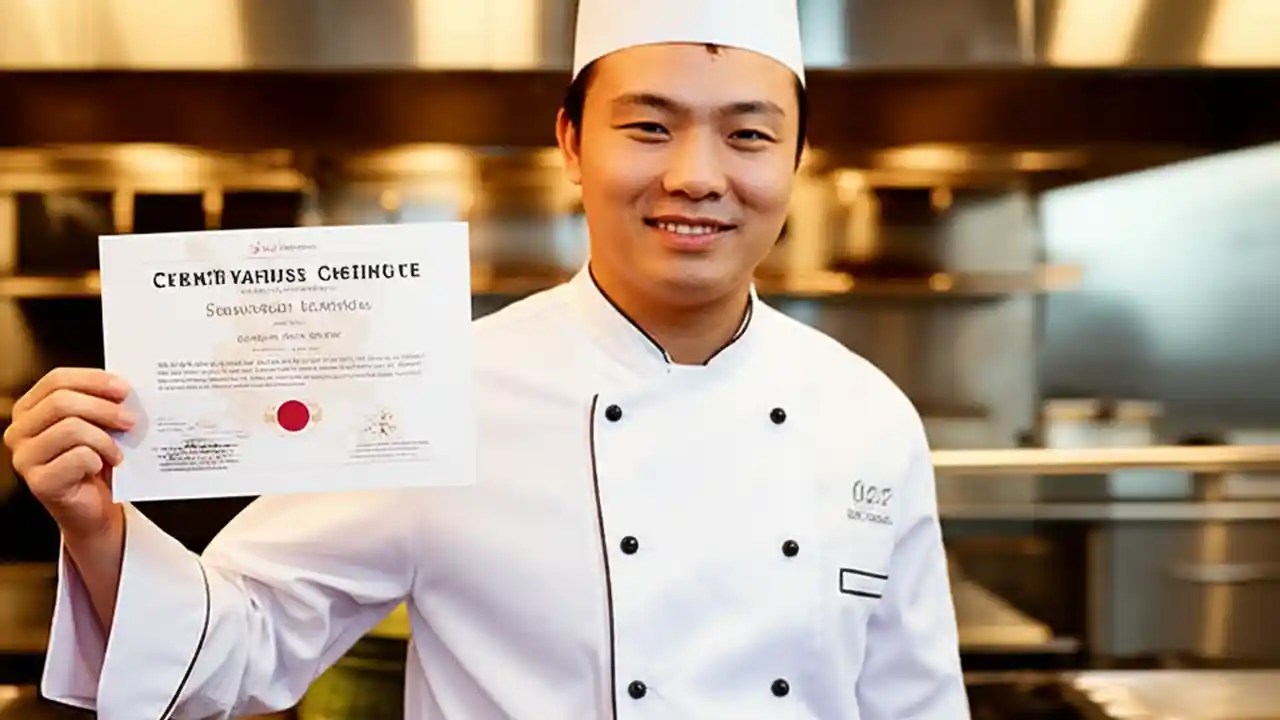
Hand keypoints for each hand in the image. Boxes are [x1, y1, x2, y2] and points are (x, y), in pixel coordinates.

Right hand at [3, 368, 135, 541]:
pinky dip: (100, 458)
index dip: (92, 379)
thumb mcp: (97, 425)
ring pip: (71, 428)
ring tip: (118, 450)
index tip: (123, 388)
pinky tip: (104, 466)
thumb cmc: (95, 462)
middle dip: (103, 408)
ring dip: (105, 439)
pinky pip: (78, 457)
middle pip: (62, 402)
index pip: (56, 380)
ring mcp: (25, 458)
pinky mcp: (39, 482)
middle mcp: (19, 431)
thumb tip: (124, 388)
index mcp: (30, 409)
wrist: (94, 507)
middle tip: (130, 420)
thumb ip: (101, 403)